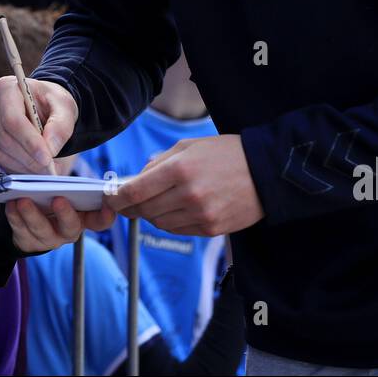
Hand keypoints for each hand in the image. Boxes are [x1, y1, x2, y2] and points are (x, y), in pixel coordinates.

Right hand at [0, 76, 76, 173]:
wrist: (41, 106)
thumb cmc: (51, 102)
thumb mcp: (64, 107)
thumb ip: (61, 126)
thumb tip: (50, 148)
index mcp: (6, 87)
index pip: (12, 119)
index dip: (30, 142)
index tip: (47, 158)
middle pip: (3, 137)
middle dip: (28, 157)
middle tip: (48, 168)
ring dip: (22, 165)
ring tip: (43, 169)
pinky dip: (15, 167)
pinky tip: (31, 167)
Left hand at [5, 196, 115, 252]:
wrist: (29, 217)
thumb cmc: (52, 197)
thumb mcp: (64, 191)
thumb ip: (68, 185)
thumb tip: (60, 171)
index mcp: (84, 218)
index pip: (100, 221)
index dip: (106, 216)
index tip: (108, 206)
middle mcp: (69, 232)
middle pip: (71, 227)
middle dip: (65, 213)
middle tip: (58, 199)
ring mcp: (49, 240)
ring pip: (42, 230)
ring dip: (32, 214)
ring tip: (23, 199)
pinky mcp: (29, 243)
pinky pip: (21, 231)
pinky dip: (15, 217)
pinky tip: (11, 204)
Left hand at [110, 134, 263, 236]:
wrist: (267, 172)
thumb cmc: (226, 153)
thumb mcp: (189, 146)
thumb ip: (158, 163)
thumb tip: (134, 181)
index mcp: (180, 169)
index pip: (134, 192)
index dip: (116, 198)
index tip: (110, 197)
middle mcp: (189, 195)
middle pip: (144, 210)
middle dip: (132, 206)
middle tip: (129, 200)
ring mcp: (201, 215)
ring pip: (159, 223)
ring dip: (152, 214)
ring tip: (161, 200)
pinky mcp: (211, 229)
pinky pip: (178, 230)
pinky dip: (171, 221)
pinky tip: (178, 208)